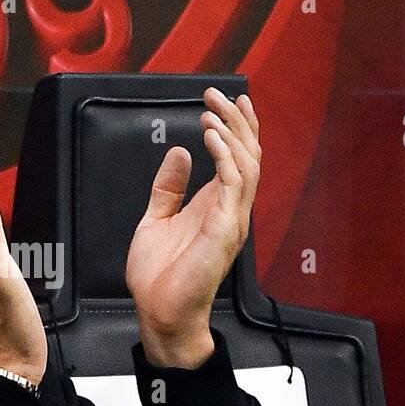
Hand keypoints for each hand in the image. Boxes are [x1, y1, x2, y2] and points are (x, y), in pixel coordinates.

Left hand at [125, 88, 261, 367]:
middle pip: (248, 154)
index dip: (237, 127)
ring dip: (231, 132)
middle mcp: (231, 210)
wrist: (159, 312)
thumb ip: (169, 187)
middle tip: (216, 93)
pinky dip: (224, 156)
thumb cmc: (159, 276)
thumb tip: (178, 152)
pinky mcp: (225, 229)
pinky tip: (209, 136)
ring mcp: (232, 219)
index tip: (225, 99)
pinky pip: (233, 184)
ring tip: (211, 109)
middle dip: (236, 120)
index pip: (238, 158)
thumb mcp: (156, 219)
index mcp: (218, 206)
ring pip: (247, 164)